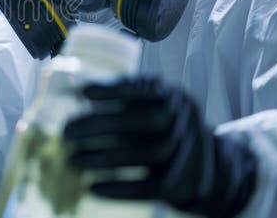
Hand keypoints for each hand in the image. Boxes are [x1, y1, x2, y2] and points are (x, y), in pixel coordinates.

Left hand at [63, 77, 256, 217]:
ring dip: (104, 158)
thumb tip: (73, 95)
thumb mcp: (153, 105)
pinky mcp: (183, 183)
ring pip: (145, 154)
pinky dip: (119, 188)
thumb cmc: (164, 129)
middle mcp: (183, 121)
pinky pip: (149, 187)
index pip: (145, 89)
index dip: (115, 90)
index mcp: (172, 96)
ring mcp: (187, 152)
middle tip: (66, 131)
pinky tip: (92, 188)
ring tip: (72, 160)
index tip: (83, 92)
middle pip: (143, 121)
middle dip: (101, 125)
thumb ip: (124, 99)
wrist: (210, 166)